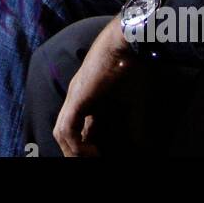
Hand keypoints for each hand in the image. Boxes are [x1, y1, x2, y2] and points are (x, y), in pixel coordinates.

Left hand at [53, 17, 136, 155]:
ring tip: (91, 158)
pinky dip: (75, 145)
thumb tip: (142, 148)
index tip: (98, 154)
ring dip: (72, 151)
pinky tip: (92, 153)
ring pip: (61, 133)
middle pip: (65, 131)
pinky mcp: (77, 99)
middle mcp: (76, 98)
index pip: (78, 127)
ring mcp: (75, 98)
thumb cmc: (132, 67)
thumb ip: (133, 126)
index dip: (84, 145)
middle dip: (74, 151)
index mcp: (87, 97)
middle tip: (92, 158)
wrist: (126, 44)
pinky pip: (66, 129)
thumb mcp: (132, 103)